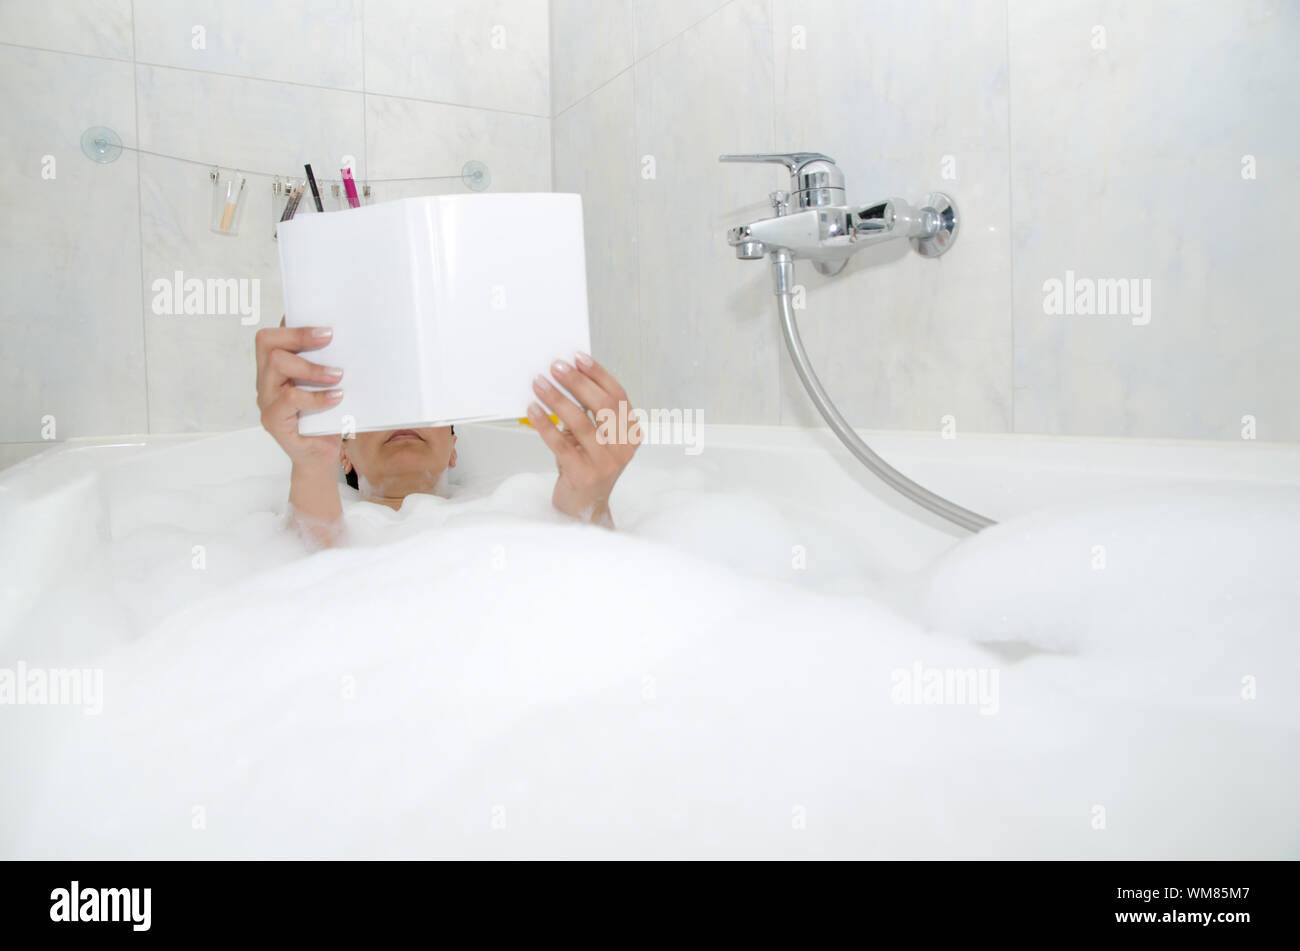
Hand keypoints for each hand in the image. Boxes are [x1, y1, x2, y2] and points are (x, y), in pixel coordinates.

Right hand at [255, 321, 344, 470]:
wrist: (320, 456)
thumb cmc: (325, 417)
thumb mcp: (327, 386)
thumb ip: (327, 364)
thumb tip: (351, 339)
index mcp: (274, 367)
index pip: (273, 335)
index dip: (292, 323)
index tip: (322, 322)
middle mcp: (265, 379)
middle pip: (267, 342)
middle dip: (299, 335)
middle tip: (330, 337)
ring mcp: (265, 399)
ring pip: (277, 365)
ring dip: (311, 367)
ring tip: (338, 374)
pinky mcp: (273, 420)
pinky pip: (290, 398)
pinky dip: (316, 396)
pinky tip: (336, 397)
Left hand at [528, 352, 641, 526]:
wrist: (583, 510)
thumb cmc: (586, 468)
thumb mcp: (595, 439)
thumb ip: (589, 414)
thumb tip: (566, 376)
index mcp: (631, 434)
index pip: (617, 396)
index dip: (598, 374)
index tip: (578, 358)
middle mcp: (624, 448)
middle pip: (602, 405)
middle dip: (577, 382)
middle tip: (555, 367)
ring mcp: (606, 463)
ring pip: (580, 422)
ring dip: (557, 398)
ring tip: (539, 383)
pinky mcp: (585, 475)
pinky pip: (561, 443)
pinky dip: (545, 423)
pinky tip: (533, 409)